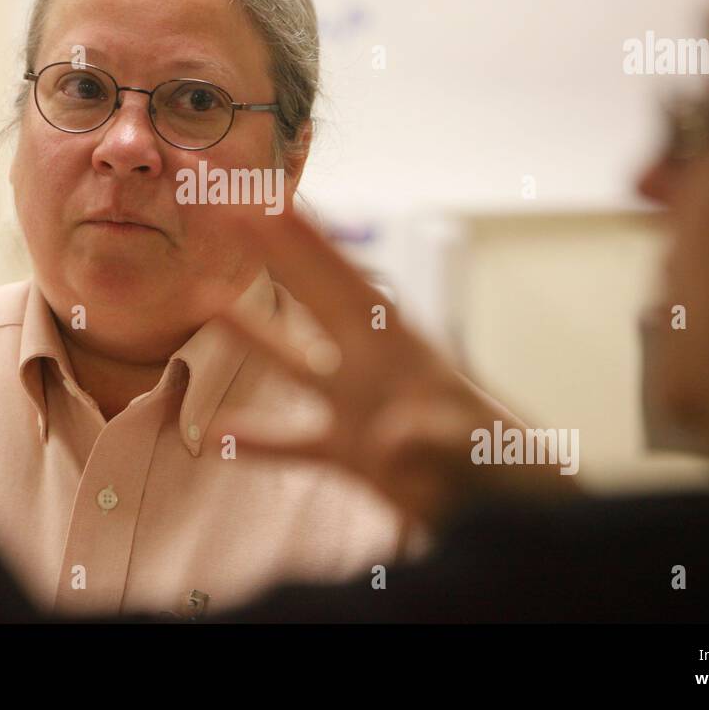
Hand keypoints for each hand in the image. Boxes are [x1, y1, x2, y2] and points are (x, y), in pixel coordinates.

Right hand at [210, 206, 571, 531]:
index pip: (345, 281)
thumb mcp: (461, 444)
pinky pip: (295, 441)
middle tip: (236, 212)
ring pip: (295, 363)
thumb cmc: (493, 463)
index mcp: (401, 345)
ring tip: (207, 301)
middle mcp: (372, 364)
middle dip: (279, 254)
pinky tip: (217, 438)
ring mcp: (358, 405)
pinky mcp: (351, 452)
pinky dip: (259, 440)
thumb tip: (388, 438)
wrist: (501, 506)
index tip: (274, 203)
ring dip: (253, 335)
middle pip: (315, 298)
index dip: (310, 242)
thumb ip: (426, 436)